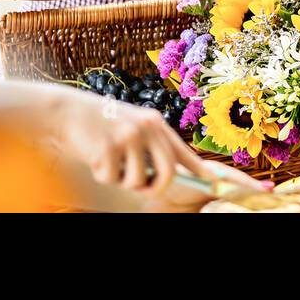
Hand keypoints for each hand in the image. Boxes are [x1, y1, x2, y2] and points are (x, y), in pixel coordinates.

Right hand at [54, 89, 264, 196]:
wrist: (68, 111)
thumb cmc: (101, 125)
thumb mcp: (133, 129)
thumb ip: (151, 148)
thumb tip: (165, 178)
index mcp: (158, 126)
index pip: (188, 155)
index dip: (209, 175)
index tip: (231, 188)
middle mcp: (150, 128)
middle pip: (168, 174)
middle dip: (154, 187)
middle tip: (138, 184)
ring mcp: (130, 136)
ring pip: (138, 181)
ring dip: (121, 179)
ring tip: (108, 160)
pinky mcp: (110, 145)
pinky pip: (113, 178)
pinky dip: (103, 174)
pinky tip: (94, 155)